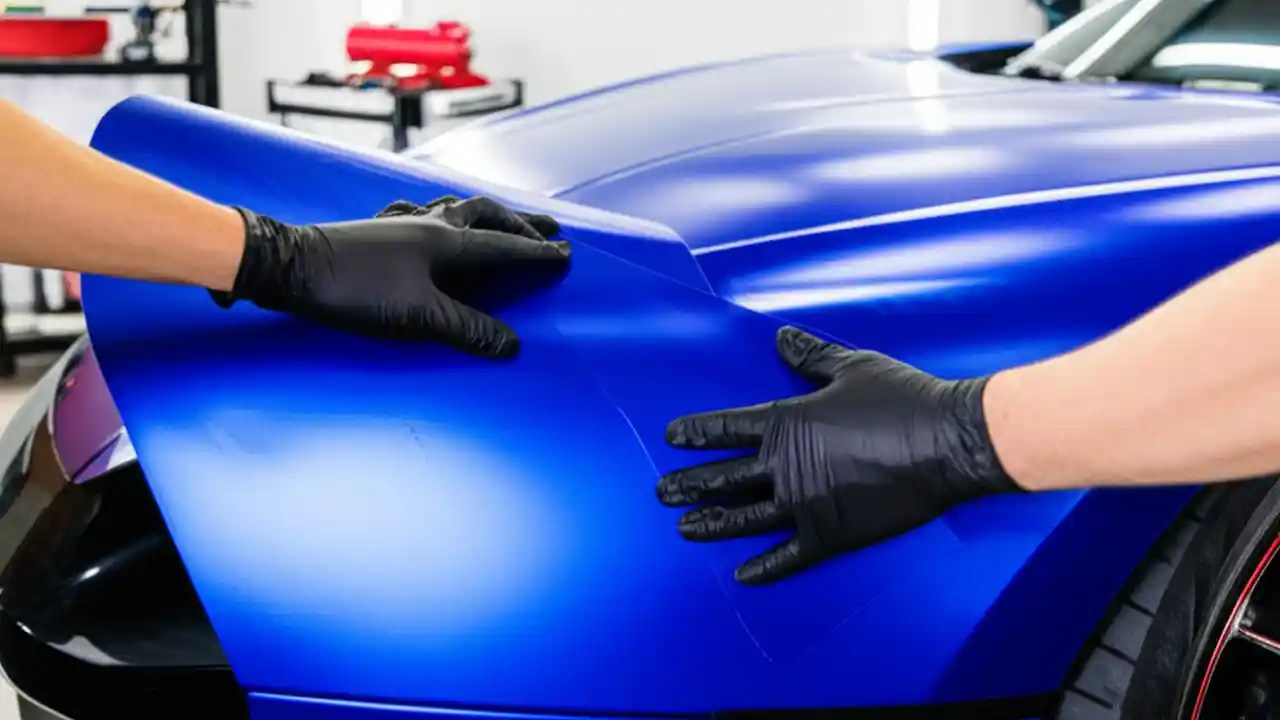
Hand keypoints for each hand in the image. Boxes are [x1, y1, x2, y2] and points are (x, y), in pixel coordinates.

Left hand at [212, 197, 568, 356]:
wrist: (290, 266)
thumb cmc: (355, 289)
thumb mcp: (418, 315)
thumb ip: (467, 329)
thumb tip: (511, 346)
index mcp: (447, 242)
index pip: (505, 246)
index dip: (537, 253)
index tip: (566, 255)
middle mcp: (430, 225)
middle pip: (487, 215)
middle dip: (522, 223)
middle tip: (550, 229)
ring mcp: (403, 225)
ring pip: (457, 209)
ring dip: (487, 214)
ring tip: (503, 220)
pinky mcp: (379, 231)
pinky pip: (423, 215)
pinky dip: (443, 216)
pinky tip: (435, 221)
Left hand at [658, 327, 1018, 584]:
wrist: (948, 441)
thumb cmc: (901, 398)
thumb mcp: (850, 367)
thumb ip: (809, 357)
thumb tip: (781, 337)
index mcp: (786, 422)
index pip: (727, 428)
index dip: (696, 432)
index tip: (671, 438)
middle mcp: (786, 466)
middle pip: (724, 477)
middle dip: (690, 483)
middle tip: (663, 491)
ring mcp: (804, 504)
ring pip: (745, 518)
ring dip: (712, 522)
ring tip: (684, 528)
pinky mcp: (831, 535)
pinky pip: (788, 556)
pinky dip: (764, 568)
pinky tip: (741, 576)